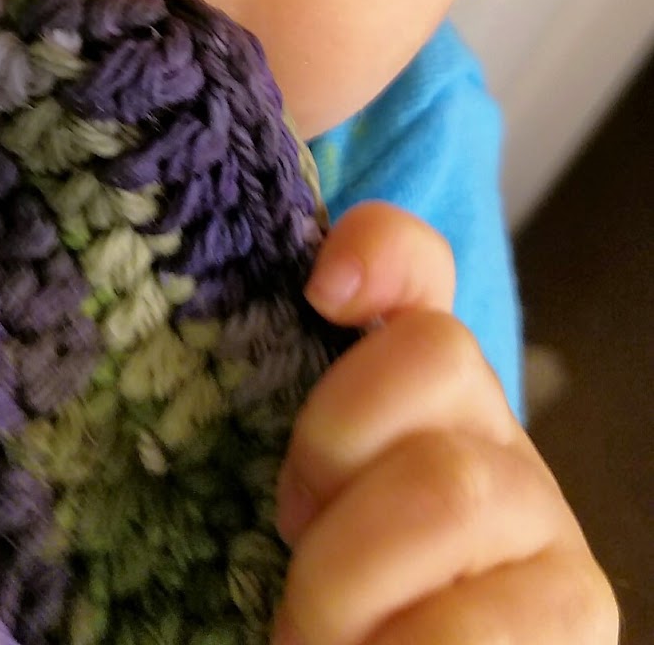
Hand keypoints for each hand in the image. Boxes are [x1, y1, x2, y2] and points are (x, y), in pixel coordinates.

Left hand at [272, 201, 617, 643]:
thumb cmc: (316, 595)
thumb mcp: (288, 496)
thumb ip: (283, 412)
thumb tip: (299, 305)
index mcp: (415, 384)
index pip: (417, 266)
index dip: (381, 249)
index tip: (322, 289)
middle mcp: (487, 424)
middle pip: (432, 354)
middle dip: (331, 450)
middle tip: (290, 535)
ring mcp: (540, 510)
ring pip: (448, 485)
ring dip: (348, 580)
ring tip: (316, 635)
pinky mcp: (572, 603)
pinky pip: (484, 616)